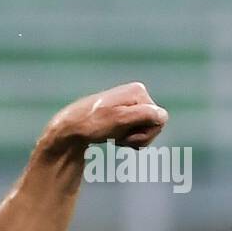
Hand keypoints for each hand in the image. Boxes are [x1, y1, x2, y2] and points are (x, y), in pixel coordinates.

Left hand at [45, 82, 168, 151]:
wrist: (69, 129)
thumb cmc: (92, 124)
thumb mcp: (119, 120)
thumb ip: (143, 116)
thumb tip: (163, 115)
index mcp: (138, 91)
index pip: (160, 119)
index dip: (145, 132)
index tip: (124, 131)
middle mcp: (138, 94)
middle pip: (155, 125)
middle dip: (138, 136)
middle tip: (117, 136)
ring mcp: (131, 104)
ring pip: (147, 130)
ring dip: (132, 139)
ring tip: (114, 136)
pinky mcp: (125, 114)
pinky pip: (138, 132)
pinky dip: (128, 138)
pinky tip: (113, 136)